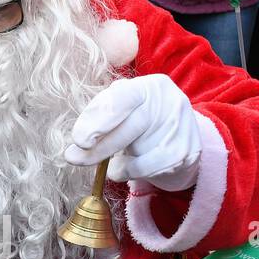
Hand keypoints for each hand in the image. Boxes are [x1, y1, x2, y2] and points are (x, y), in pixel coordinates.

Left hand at [65, 74, 202, 190]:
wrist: (180, 144)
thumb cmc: (141, 124)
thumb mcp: (122, 111)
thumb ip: (101, 118)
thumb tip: (77, 143)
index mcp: (150, 86)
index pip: (122, 98)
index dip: (99, 118)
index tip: (78, 139)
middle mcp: (169, 102)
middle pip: (129, 127)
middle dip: (99, 146)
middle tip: (73, 158)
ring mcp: (180, 128)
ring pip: (137, 151)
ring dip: (115, 163)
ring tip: (113, 162)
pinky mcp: (185, 153)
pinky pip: (146, 168)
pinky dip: (128, 172)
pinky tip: (127, 168)